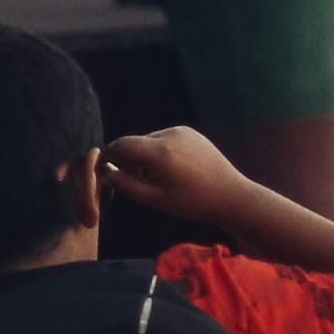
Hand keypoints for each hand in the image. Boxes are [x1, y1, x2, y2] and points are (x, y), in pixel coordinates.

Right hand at [103, 124, 244, 233]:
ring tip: (155, 180)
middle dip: (128, 160)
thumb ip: (126, 185)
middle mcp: (168, 133)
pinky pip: (165, 139)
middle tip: (133, 183)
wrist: (230, 196)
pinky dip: (159, 152)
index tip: (103, 170)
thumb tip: (105, 173)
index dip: (108, 156)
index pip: (121, 145)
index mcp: (159, 151)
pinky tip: (170, 171)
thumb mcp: (154, 199)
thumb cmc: (191, 203)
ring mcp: (181, 130)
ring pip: (149, 141)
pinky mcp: (191, 133)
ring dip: (144, 156)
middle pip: (135, 143)